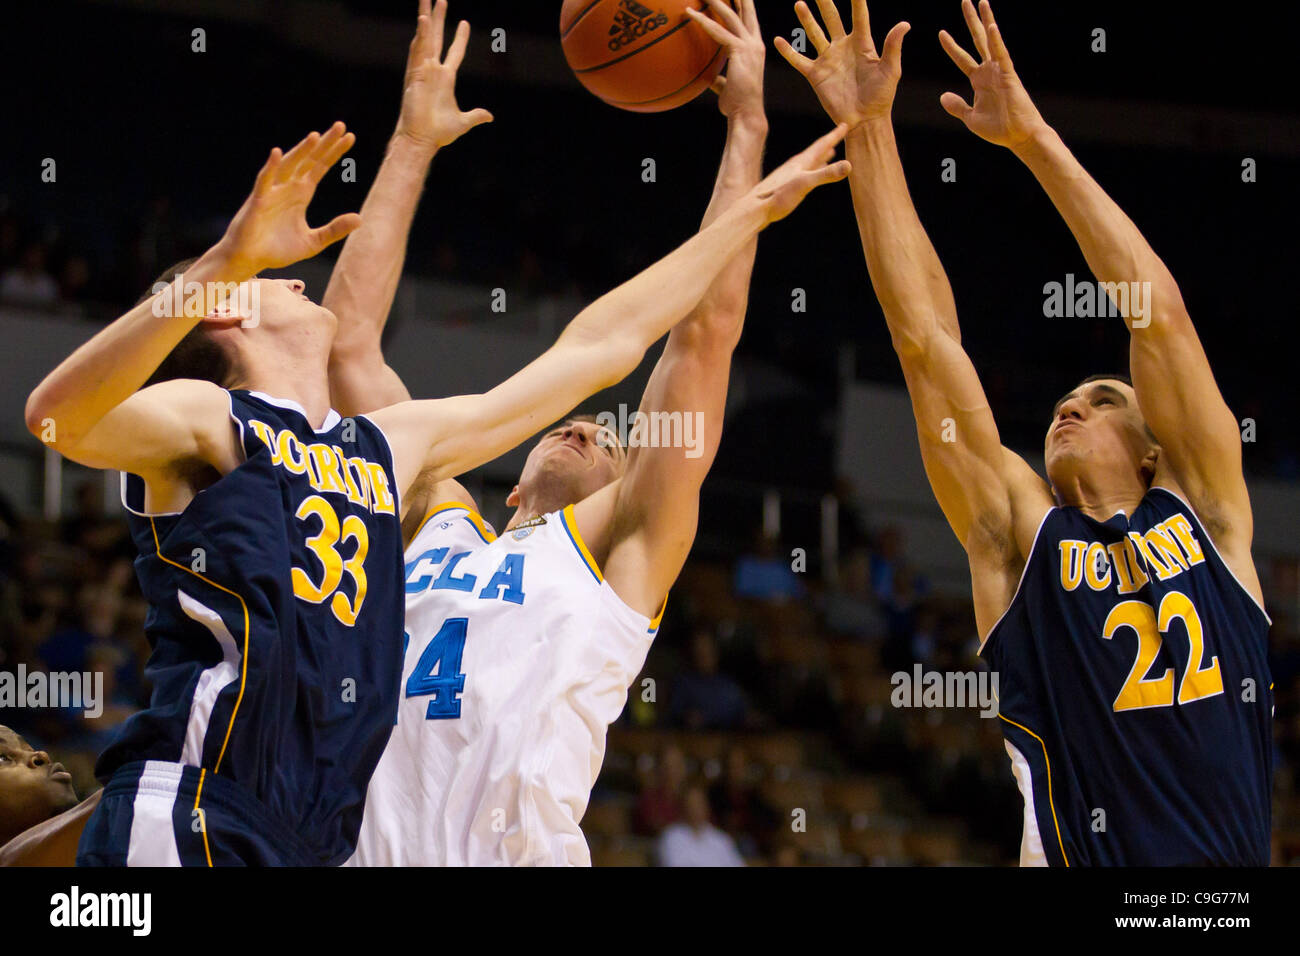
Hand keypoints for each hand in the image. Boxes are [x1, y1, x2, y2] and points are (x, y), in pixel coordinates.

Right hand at [216, 124, 362, 275]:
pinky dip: (271, 167)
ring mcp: (272, 191)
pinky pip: (264, 180)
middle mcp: (288, 187)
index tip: (350, 137)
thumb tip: (360, 219)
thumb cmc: (278, 250)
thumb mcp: (314, 242)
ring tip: (316, 136)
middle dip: (324, 144)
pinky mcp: (258, 201)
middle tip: (341, 125)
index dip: (334, 153)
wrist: (250, 260)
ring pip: (289, 165)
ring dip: (302, 151)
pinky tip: (278, 153)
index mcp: (301, 193)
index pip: (320, 167)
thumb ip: (334, 230)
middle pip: (309, 160)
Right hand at [395, 0, 493, 151]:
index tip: (464, 22)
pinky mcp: (415, 74)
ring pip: (425, 38)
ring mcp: (423, 70)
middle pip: (436, 37)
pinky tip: (423, 19)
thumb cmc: (438, 133)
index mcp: (445, 79)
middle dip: (438, 18)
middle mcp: (433, 70)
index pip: (454, 52)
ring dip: (426, 18)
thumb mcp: (463, 122)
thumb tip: (489, 116)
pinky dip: (421, 35)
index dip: (460, 38)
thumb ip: (476, 116)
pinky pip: (418, 50)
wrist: (422, 139)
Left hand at [686, 0, 764, 120]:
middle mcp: (755, 44)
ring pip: (731, 15)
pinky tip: (689, 13)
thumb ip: (719, 79)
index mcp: (755, 49)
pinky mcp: (740, 51)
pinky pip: (718, 31)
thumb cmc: (737, 105)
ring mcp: (750, 46)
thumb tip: (708, 79)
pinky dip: (703, 21)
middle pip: (746, 11)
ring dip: (717, 0)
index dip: (743, 5)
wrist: (746, 114)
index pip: (748, 21)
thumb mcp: (726, 87)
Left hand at [751, 124, 851, 223]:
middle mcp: (795, 166)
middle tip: (840, 133)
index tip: (845, 124)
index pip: (821, 145)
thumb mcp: (805, 184)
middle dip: (829, 142)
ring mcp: (790, 175)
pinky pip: (804, 174)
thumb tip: (849, 165)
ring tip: (831, 152)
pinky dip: (812, 170)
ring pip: (811, 162)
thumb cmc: (778, 197)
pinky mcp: (786, 186)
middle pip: (817, 150)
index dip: (834, 135)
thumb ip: (826, 174)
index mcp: (801, 162)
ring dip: (822, 156)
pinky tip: (811, 175)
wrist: (755, 210)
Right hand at [774, 0, 908, 127]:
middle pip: (832, 19)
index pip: (859, 16)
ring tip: (800, 3)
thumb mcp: (890, 70)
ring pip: (814, 34)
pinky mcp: (816, 75)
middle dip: (825, 3)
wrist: (864, 121)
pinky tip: (778, 40)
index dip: (857, 0)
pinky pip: (799, 61)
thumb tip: (904, 24)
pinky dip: (788, 52)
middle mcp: (843, 48)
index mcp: (862, 44)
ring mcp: (828, 60)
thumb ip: (893, 47)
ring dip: (807, 19)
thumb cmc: (881, 97)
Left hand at [939, 0, 1046, 148]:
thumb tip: (942, 96)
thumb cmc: (999, 129)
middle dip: (971, 21)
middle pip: (977, 40)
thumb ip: (957, 106)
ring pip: (991, 40)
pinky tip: (991, 26)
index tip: (941, 33)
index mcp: (980, 81)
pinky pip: (1001, 55)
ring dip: (986, 20)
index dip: (952, 46)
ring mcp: (1000, 71)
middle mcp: (989, 71)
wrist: (1019, 137)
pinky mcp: (1009, 75)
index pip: (962, 58)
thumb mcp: (970, 118)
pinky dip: (996, 41)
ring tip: (981, 1)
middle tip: (966, 1)